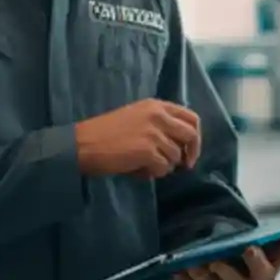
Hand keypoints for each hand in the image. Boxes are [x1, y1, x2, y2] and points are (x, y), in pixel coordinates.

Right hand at [75, 99, 200, 178]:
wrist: (84, 144)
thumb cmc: (106, 133)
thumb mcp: (137, 118)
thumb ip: (159, 125)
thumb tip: (181, 147)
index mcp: (156, 105)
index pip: (191, 117)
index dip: (195, 136)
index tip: (190, 151)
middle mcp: (158, 115)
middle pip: (191, 135)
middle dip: (191, 153)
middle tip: (184, 166)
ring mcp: (154, 133)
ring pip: (176, 156)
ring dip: (164, 165)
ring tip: (143, 165)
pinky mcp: (148, 150)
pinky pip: (163, 168)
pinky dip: (153, 173)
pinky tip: (137, 170)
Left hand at [169, 234, 279, 279]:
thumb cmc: (259, 277)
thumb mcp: (274, 264)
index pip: (259, 269)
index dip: (253, 259)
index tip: (248, 247)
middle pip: (227, 278)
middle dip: (217, 267)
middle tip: (208, 254)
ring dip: (193, 273)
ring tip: (183, 259)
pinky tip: (169, 271)